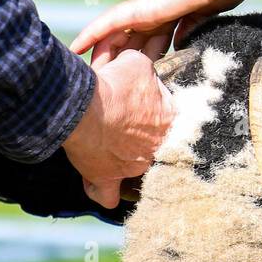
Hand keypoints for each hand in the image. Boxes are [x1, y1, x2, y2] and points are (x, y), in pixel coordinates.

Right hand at [62, 49, 176, 208]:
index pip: (174, 122)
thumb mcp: (137, 64)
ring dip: (125, 165)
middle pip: (156, 150)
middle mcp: (156, 149)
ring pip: (135, 174)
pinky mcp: (107, 179)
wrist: (86, 106)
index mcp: (168, 121)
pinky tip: (102, 185)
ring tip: (115, 154)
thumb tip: (144, 66)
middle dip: (145, 142)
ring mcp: (133, 169)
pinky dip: (105, 192)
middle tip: (129, 131)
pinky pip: (109, 197)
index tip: (148, 111)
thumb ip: (147, 69)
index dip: (160, 116)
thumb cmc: (113, 84)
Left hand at [69, 0, 249, 65]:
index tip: (132, 78)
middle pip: (127, 41)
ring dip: (99, 54)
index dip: (138, 58)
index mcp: (171, 14)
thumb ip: (192, 28)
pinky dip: (91, 34)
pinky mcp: (141, 8)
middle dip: (115, 62)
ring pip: (113, 34)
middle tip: (104, 85)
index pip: (148, 40)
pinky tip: (74, 48)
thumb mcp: (206, 15)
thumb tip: (180, 45)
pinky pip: (109, 23)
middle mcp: (153, 10)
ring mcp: (145, 8)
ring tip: (85, 75)